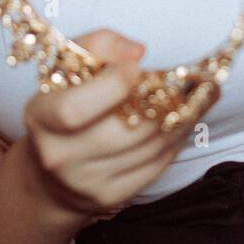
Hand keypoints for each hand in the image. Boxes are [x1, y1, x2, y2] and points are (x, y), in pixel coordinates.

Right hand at [22, 28, 218, 226]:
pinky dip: (176, 139)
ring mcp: (86, 182)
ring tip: (202, 93)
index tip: (140, 65)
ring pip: (148, 147)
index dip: (113, 86)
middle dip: (164, 101)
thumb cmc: (64, 102)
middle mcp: (60, 155)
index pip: (75, 109)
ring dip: (181, 118)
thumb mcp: (68, 66)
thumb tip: (138, 52)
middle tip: (193, 77)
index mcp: (42, 118)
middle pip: (125, 130)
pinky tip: (186, 119)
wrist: (49, 171)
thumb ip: (100, 45)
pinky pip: (155, 165)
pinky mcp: (110, 199)